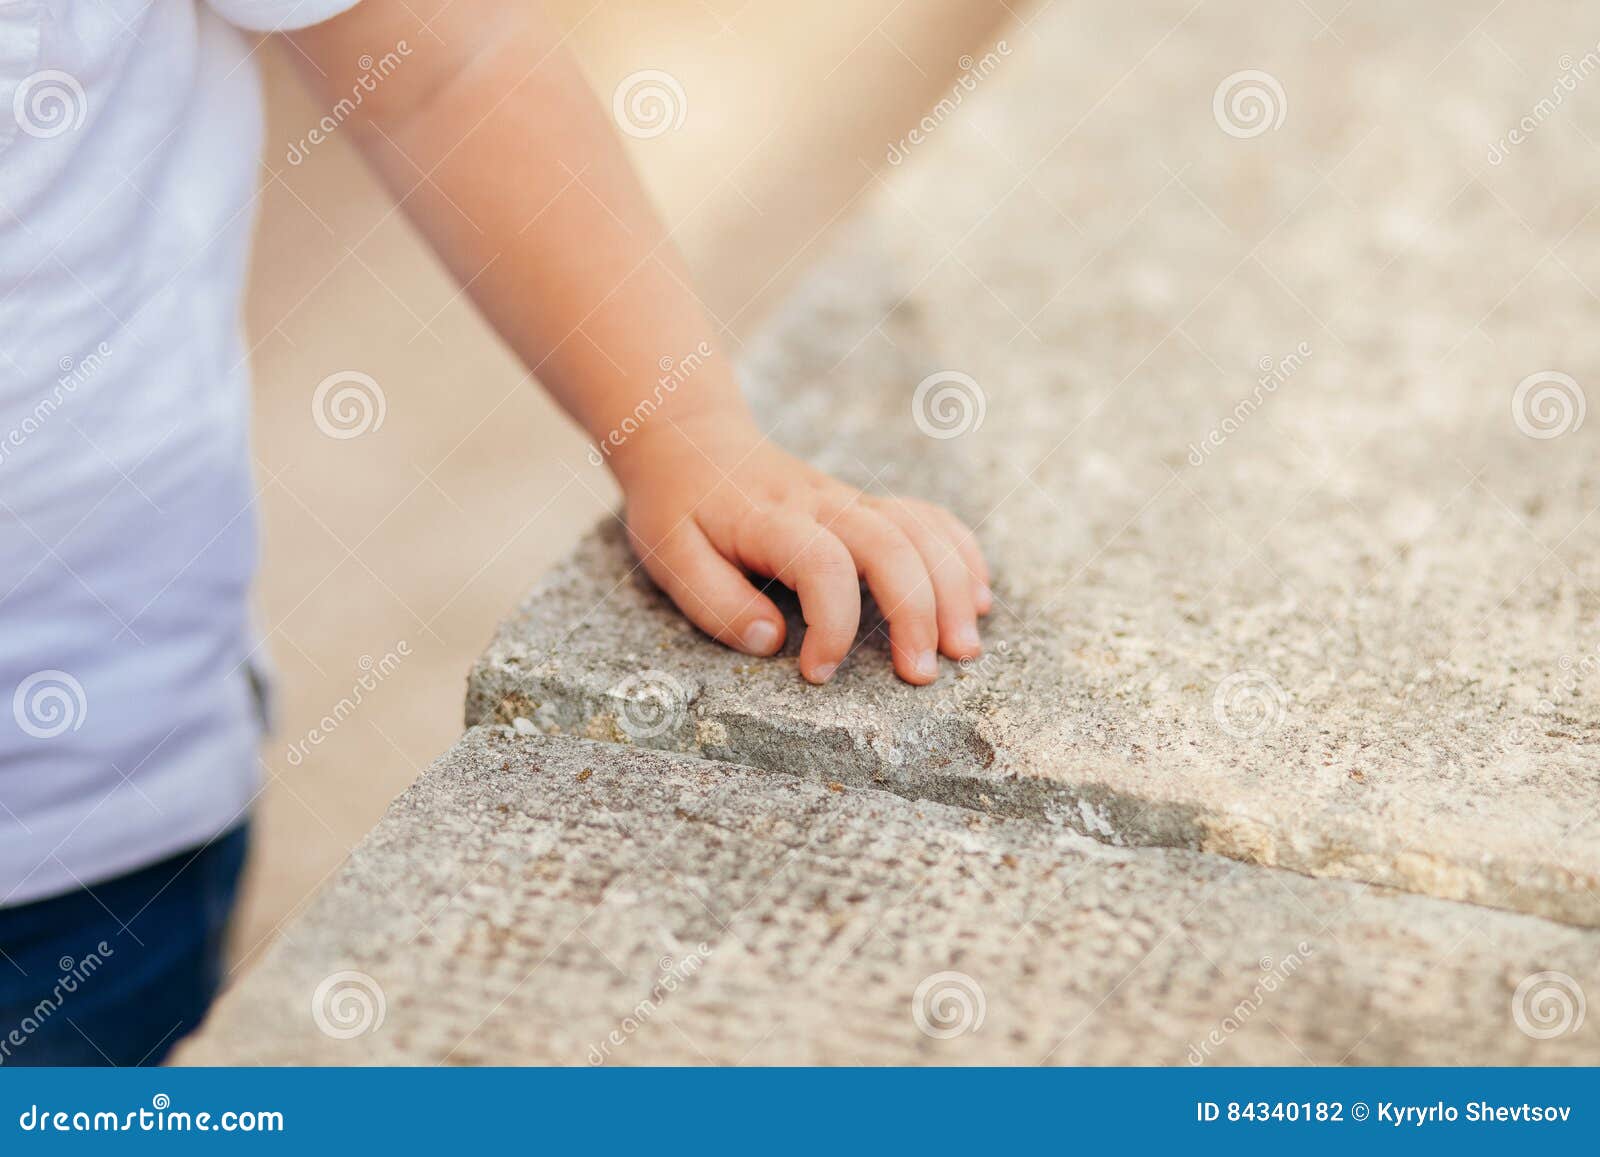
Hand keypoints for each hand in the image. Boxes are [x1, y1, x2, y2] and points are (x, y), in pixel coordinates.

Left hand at [613, 414, 991, 684]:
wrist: (691, 440)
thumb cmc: (678, 508)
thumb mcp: (668, 556)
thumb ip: (714, 601)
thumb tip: (772, 641)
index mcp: (769, 519)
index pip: (823, 565)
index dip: (833, 625)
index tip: (818, 673)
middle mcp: (821, 504)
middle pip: (891, 544)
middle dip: (918, 611)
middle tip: (923, 675)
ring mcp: (850, 500)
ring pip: (920, 529)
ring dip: (953, 586)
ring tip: (965, 648)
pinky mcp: (867, 504)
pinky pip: (929, 517)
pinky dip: (962, 553)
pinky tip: (979, 597)